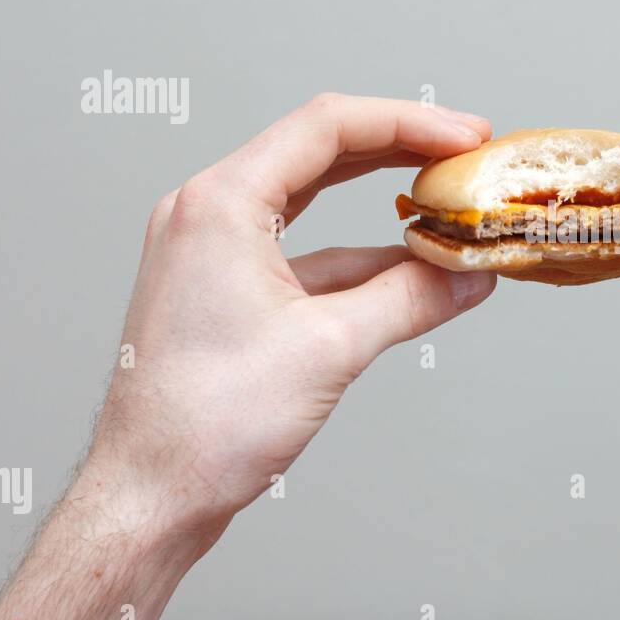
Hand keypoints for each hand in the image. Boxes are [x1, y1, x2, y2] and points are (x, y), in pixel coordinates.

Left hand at [0, 94, 495, 619]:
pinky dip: (360, 258)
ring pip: (314, 202)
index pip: (328, 127)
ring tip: (448, 210)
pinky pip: (305, 253)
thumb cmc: (206, 424)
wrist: (149, 496)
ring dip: (382, 206)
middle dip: (400, 152)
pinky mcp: (226, 290)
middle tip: (467, 156)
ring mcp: (214, 252)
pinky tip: (412, 270)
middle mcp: (209, 213)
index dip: (409, 124)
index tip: (468, 136)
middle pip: (321, 152)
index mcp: (221, 204)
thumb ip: (411, 299)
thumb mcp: (330, 349)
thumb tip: (470, 274)